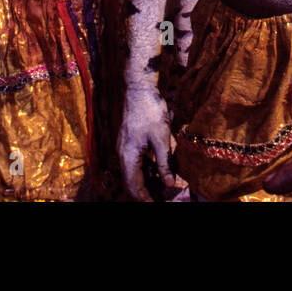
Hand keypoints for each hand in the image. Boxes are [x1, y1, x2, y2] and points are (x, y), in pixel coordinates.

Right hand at [119, 84, 177, 200]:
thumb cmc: (150, 110)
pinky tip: (159, 170)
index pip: (134, 185)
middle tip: (162, 198)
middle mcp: (122, 153)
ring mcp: (124, 147)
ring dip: (147, 180)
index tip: (157, 204)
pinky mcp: (129, 141)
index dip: (145, 198)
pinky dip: (146, 168)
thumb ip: (164, 162)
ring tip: (163, 188)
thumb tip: (169, 184)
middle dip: (146, 192)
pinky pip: (136, 161)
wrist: (138, 87)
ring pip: (134, 171)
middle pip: (132, 181)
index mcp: (128, 156)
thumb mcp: (161, 137)